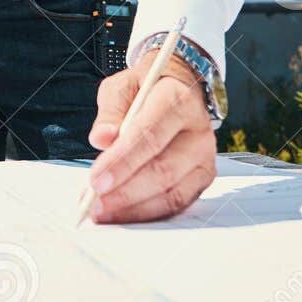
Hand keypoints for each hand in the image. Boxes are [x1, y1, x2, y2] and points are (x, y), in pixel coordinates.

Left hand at [85, 56, 215, 221]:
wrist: (176, 89)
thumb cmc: (145, 90)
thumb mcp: (121, 87)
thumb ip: (110, 113)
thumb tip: (101, 139)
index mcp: (178, 100)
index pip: (149, 135)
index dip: (122, 161)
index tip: (96, 179)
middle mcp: (198, 130)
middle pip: (163, 170)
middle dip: (125, 191)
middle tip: (95, 203)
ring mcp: (205, 156)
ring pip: (172, 193)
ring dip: (135, 208)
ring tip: (104, 212)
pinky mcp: (204, 176)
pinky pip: (178, 203)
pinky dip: (149, 213)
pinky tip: (124, 214)